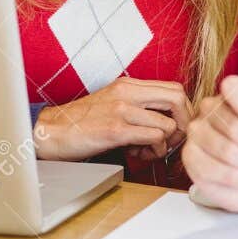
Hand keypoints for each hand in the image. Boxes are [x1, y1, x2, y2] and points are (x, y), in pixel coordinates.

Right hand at [33, 78, 192, 161]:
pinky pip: (153, 138)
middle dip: (183, 123)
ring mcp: (122, 110)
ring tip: (149, 150)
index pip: (174, 88)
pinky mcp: (115, 130)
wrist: (53, 130)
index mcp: (129, 84)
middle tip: (172, 139)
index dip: (184, 109)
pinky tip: (139, 154)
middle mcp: (127, 92)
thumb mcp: (114, 103)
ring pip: (168, 124)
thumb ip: (139, 105)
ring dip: (165, 144)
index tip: (178, 126)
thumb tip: (168, 119)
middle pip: (178, 99)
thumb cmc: (83, 121)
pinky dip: (154, 151)